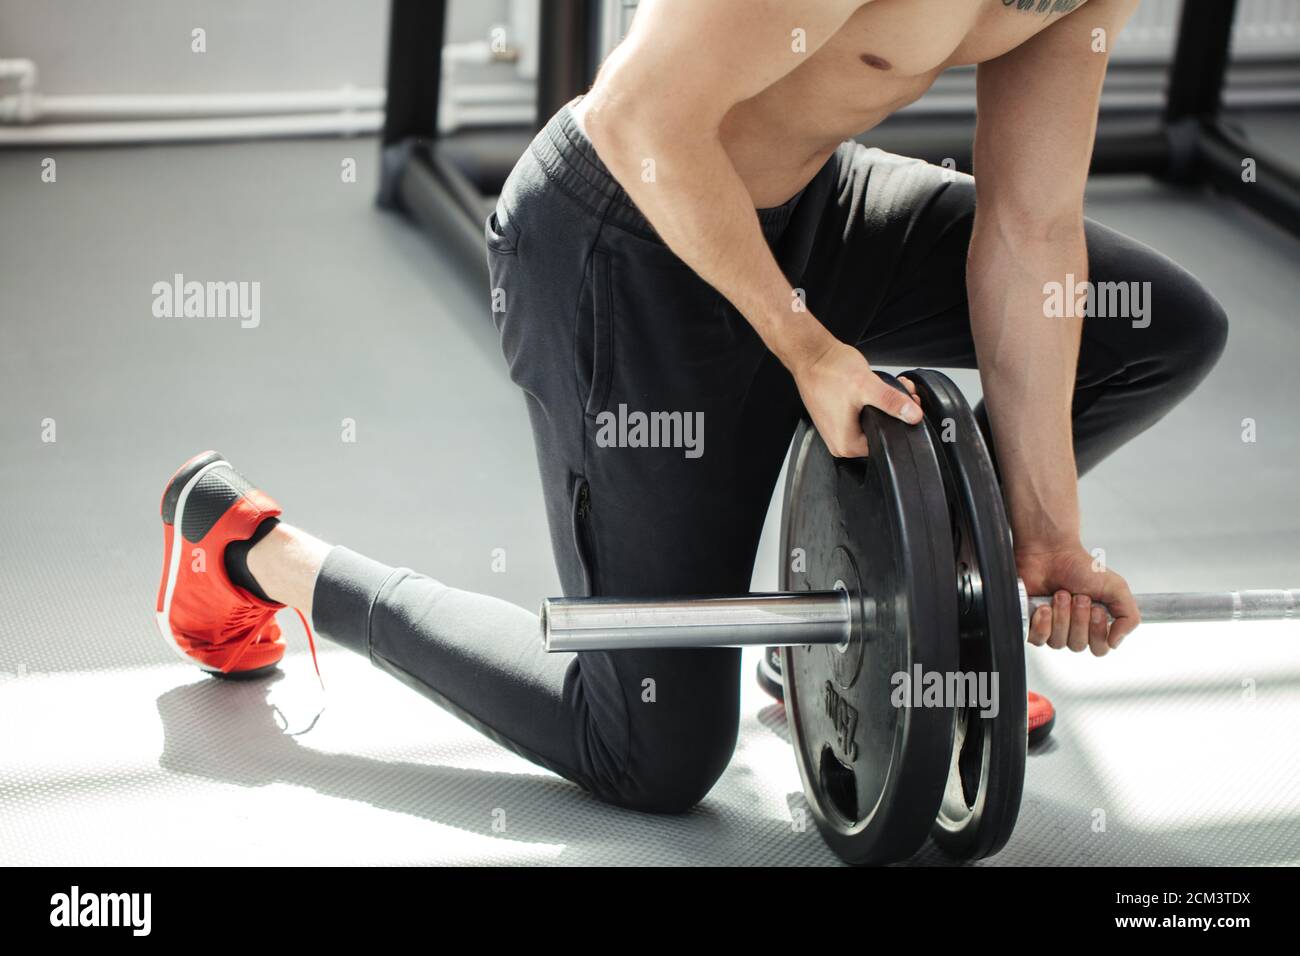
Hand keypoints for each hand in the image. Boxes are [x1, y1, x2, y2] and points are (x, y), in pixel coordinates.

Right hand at [792, 340, 922, 456]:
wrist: (811, 355)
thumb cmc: (829, 370)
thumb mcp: (867, 386)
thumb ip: (892, 402)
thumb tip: (913, 415)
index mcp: (846, 444)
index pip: (885, 442)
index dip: (900, 421)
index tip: (907, 403)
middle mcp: (838, 442)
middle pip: (878, 432)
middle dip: (892, 412)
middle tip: (899, 391)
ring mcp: (834, 430)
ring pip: (870, 423)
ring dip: (881, 405)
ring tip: (881, 387)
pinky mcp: (834, 419)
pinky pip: (858, 417)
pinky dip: (868, 403)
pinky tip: (869, 389)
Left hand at [1018, 545, 1139, 654]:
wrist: (1051, 552)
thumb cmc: (1080, 567)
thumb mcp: (1117, 588)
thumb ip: (1129, 617)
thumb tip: (1115, 643)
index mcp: (1094, 624)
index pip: (1099, 648)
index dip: (1097, 632)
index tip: (1096, 609)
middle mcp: (1073, 629)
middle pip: (1078, 645)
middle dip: (1078, 619)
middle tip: (1078, 596)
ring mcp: (1051, 627)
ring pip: (1058, 643)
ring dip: (1062, 616)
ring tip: (1061, 595)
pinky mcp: (1031, 624)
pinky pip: (1038, 639)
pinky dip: (1043, 624)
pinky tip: (1045, 608)